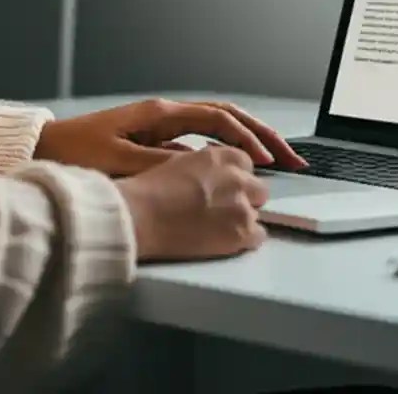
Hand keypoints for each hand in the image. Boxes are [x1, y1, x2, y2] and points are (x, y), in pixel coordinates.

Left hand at [34, 98, 305, 176]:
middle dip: (264, 135)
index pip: (219, 120)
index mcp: (160, 114)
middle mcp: (166, 114)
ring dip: (250, 142)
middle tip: (293, 158)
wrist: (42, 148)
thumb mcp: (117, 162)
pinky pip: (203, 141)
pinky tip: (240, 167)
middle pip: (228, 117)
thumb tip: (200, 167)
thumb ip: (161, 164)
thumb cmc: (73, 154)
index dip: (249, 139)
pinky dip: (227, 150)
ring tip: (278, 160)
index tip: (270, 160)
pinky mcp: (156, 139)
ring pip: (219, 127)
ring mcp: (163, 125)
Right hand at [117, 145, 268, 260]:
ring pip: (258, 214)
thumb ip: (209, 165)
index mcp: (222, 156)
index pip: (247, 165)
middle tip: (221, 210)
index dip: (235, 179)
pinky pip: (258, 236)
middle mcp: (238, 177)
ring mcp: (242, 205)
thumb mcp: (183, 161)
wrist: (138, 217)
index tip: (223, 189)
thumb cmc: (149, 191)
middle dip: (244, 199)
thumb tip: (220, 175)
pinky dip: (245, 240)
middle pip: (258, 190)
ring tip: (218, 229)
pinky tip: (224, 241)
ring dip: (242, 220)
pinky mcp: (241, 232)